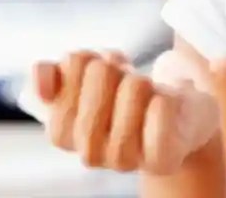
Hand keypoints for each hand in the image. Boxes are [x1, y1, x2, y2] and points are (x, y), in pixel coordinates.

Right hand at [35, 50, 220, 172]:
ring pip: (131, 92)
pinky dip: (163, 98)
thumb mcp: (91, 70)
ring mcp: (127, 161)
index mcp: (68, 136)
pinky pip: (160, 114)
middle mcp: (93, 154)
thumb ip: (59, 70)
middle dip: (111, 71)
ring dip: (141, 80)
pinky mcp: (161, 159)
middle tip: (125, 73)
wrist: (183, 115)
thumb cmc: (131, 90)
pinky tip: (162, 101)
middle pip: (94, 94)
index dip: (80, 71)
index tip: (97, 64)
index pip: (59, 101)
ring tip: (147, 86)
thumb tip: (43, 77)